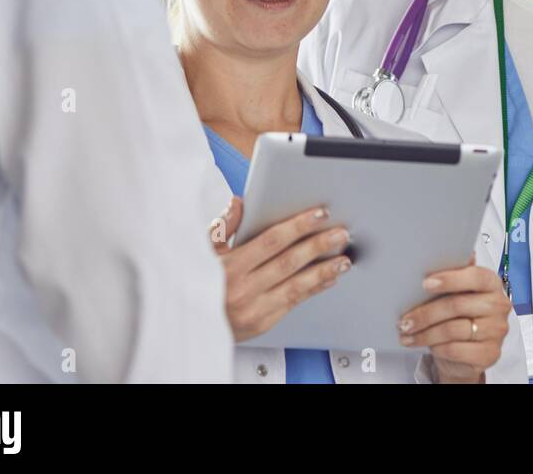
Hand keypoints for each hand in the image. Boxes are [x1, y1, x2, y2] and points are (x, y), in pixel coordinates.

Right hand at [209, 197, 351, 342]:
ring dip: (324, 270)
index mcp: (229, 267)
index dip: (298, 226)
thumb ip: (222, 227)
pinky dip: (313, 289)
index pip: (271, 241)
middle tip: (341, 234)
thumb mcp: (200, 254)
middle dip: (319, 245)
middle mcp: (243, 289)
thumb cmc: (195, 286)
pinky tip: (328, 279)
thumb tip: (238, 203)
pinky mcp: (262, 324)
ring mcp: (254, 309)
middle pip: (290, 262)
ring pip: (297, 285)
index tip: (319, 214)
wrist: (189, 328)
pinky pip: (294, 302)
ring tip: (343, 258)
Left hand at [396, 256, 509, 382]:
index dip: (450, 279)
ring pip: (453, 329)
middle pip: (457, 305)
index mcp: (492, 283)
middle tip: (404, 320)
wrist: (466, 354)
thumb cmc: (459, 317)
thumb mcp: (455, 294)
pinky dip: (437, 348)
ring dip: (425, 333)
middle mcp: (499, 305)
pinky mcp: (490, 354)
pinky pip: (456, 350)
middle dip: (426, 313)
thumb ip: (450, 277)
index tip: (425, 283)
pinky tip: (426, 346)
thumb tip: (432, 254)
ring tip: (407, 334)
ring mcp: (497, 331)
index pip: (475, 276)